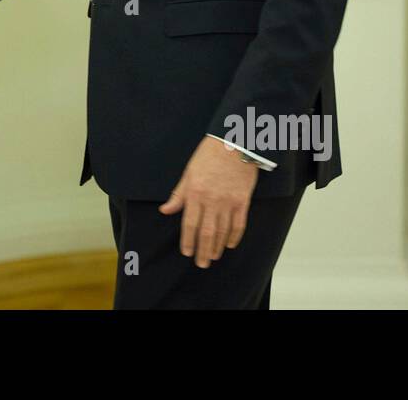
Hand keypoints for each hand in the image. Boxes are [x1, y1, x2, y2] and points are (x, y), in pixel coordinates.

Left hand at [158, 135, 258, 266]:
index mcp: (195, 194)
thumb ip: (178, 195)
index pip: (189, 224)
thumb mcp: (188, 173)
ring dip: (218, 247)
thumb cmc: (208, 156)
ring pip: (223, 232)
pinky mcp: (242, 201)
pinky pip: (239, 224)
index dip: (188, 241)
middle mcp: (211, 201)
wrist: (234, 143)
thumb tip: (165, 210)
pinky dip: (234, 237)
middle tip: (202, 264)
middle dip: (203, 251)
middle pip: (207, 233)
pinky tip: (230, 245)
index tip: (186, 252)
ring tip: (214, 257)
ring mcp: (228, 202)